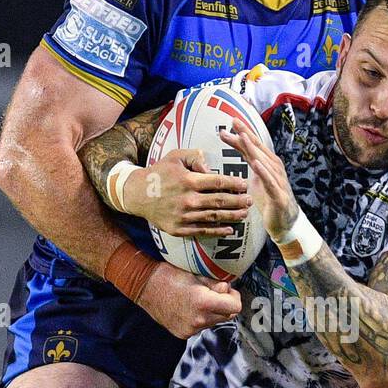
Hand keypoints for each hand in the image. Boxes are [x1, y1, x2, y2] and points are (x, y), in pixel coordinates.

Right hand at [122, 148, 249, 238]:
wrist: (137, 195)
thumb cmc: (159, 173)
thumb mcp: (175, 157)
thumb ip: (195, 156)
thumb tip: (211, 166)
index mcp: (189, 180)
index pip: (218, 182)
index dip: (234, 183)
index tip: (244, 184)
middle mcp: (188, 200)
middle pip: (220, 201)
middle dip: (238, 201)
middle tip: (250, 200)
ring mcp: (184, 216)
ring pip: (215, 217)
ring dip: (232, 216)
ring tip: (244, 214)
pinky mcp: (180, 229)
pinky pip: (203, 231)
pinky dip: (218, 231)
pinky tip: (229, 229)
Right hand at [136, 262, 241, 339]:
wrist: (144, 286)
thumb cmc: (169, 274)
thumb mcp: (196, 273)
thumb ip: (216, 284)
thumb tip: (228, 290)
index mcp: (203, 302)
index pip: (235, 307)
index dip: (234, 296)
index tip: (226, 289)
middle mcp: (198, 319)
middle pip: (227, 316)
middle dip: (224, 304)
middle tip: (213, 292)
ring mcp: (190, 329)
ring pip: (214, 321)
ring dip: (212, 311)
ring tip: (198, 298)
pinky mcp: (183, 333)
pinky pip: (201, 326)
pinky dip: (200, 317)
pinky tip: (189, 307)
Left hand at [219, 127, 299, 240]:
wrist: (285, 223)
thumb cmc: (270, 200)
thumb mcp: (256, 177)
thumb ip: (249, 162)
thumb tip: (240, 145)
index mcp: (268, 164)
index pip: (254, 145)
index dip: (244, 132)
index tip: (232, 120)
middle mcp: (275, 169)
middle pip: (259, 149)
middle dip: (246, 134)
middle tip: (234, 122)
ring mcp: (278, 182)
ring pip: (264, 162)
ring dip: (253, 149)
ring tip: (243, 137)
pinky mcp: (279, 196)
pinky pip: (270, 183)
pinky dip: (263, 172)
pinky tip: (255, 164)